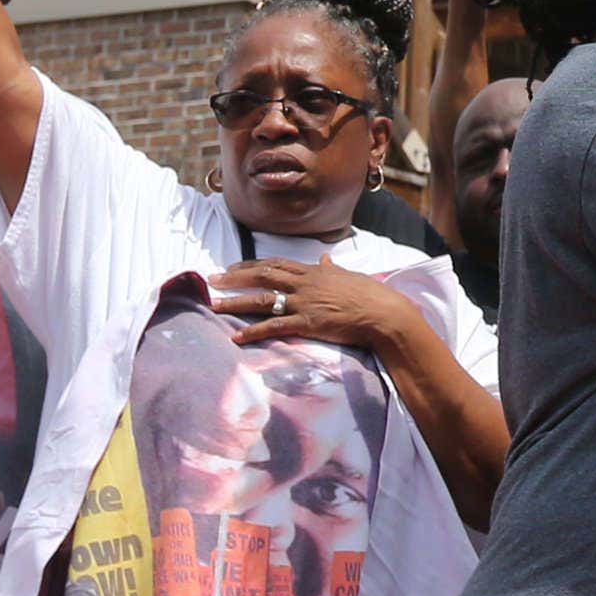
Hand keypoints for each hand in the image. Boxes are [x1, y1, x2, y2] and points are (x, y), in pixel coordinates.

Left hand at [212, 257, 426, 350]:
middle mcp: (305, 284)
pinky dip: (253, 332)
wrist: (383, 312)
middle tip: (212, 279)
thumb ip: (332, 268)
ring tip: (214, 305)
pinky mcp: (308, 323)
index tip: (232, 267)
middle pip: (263, 276)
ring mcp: (305, 303)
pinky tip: (237, 337)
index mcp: (314, 271)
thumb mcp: (348, 275)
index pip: (276, 264)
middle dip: (235, 277)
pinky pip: (275, 326)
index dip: (251, 264)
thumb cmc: (370, 294)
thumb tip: (325, 258)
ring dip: (236, 302)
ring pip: (263, 299)